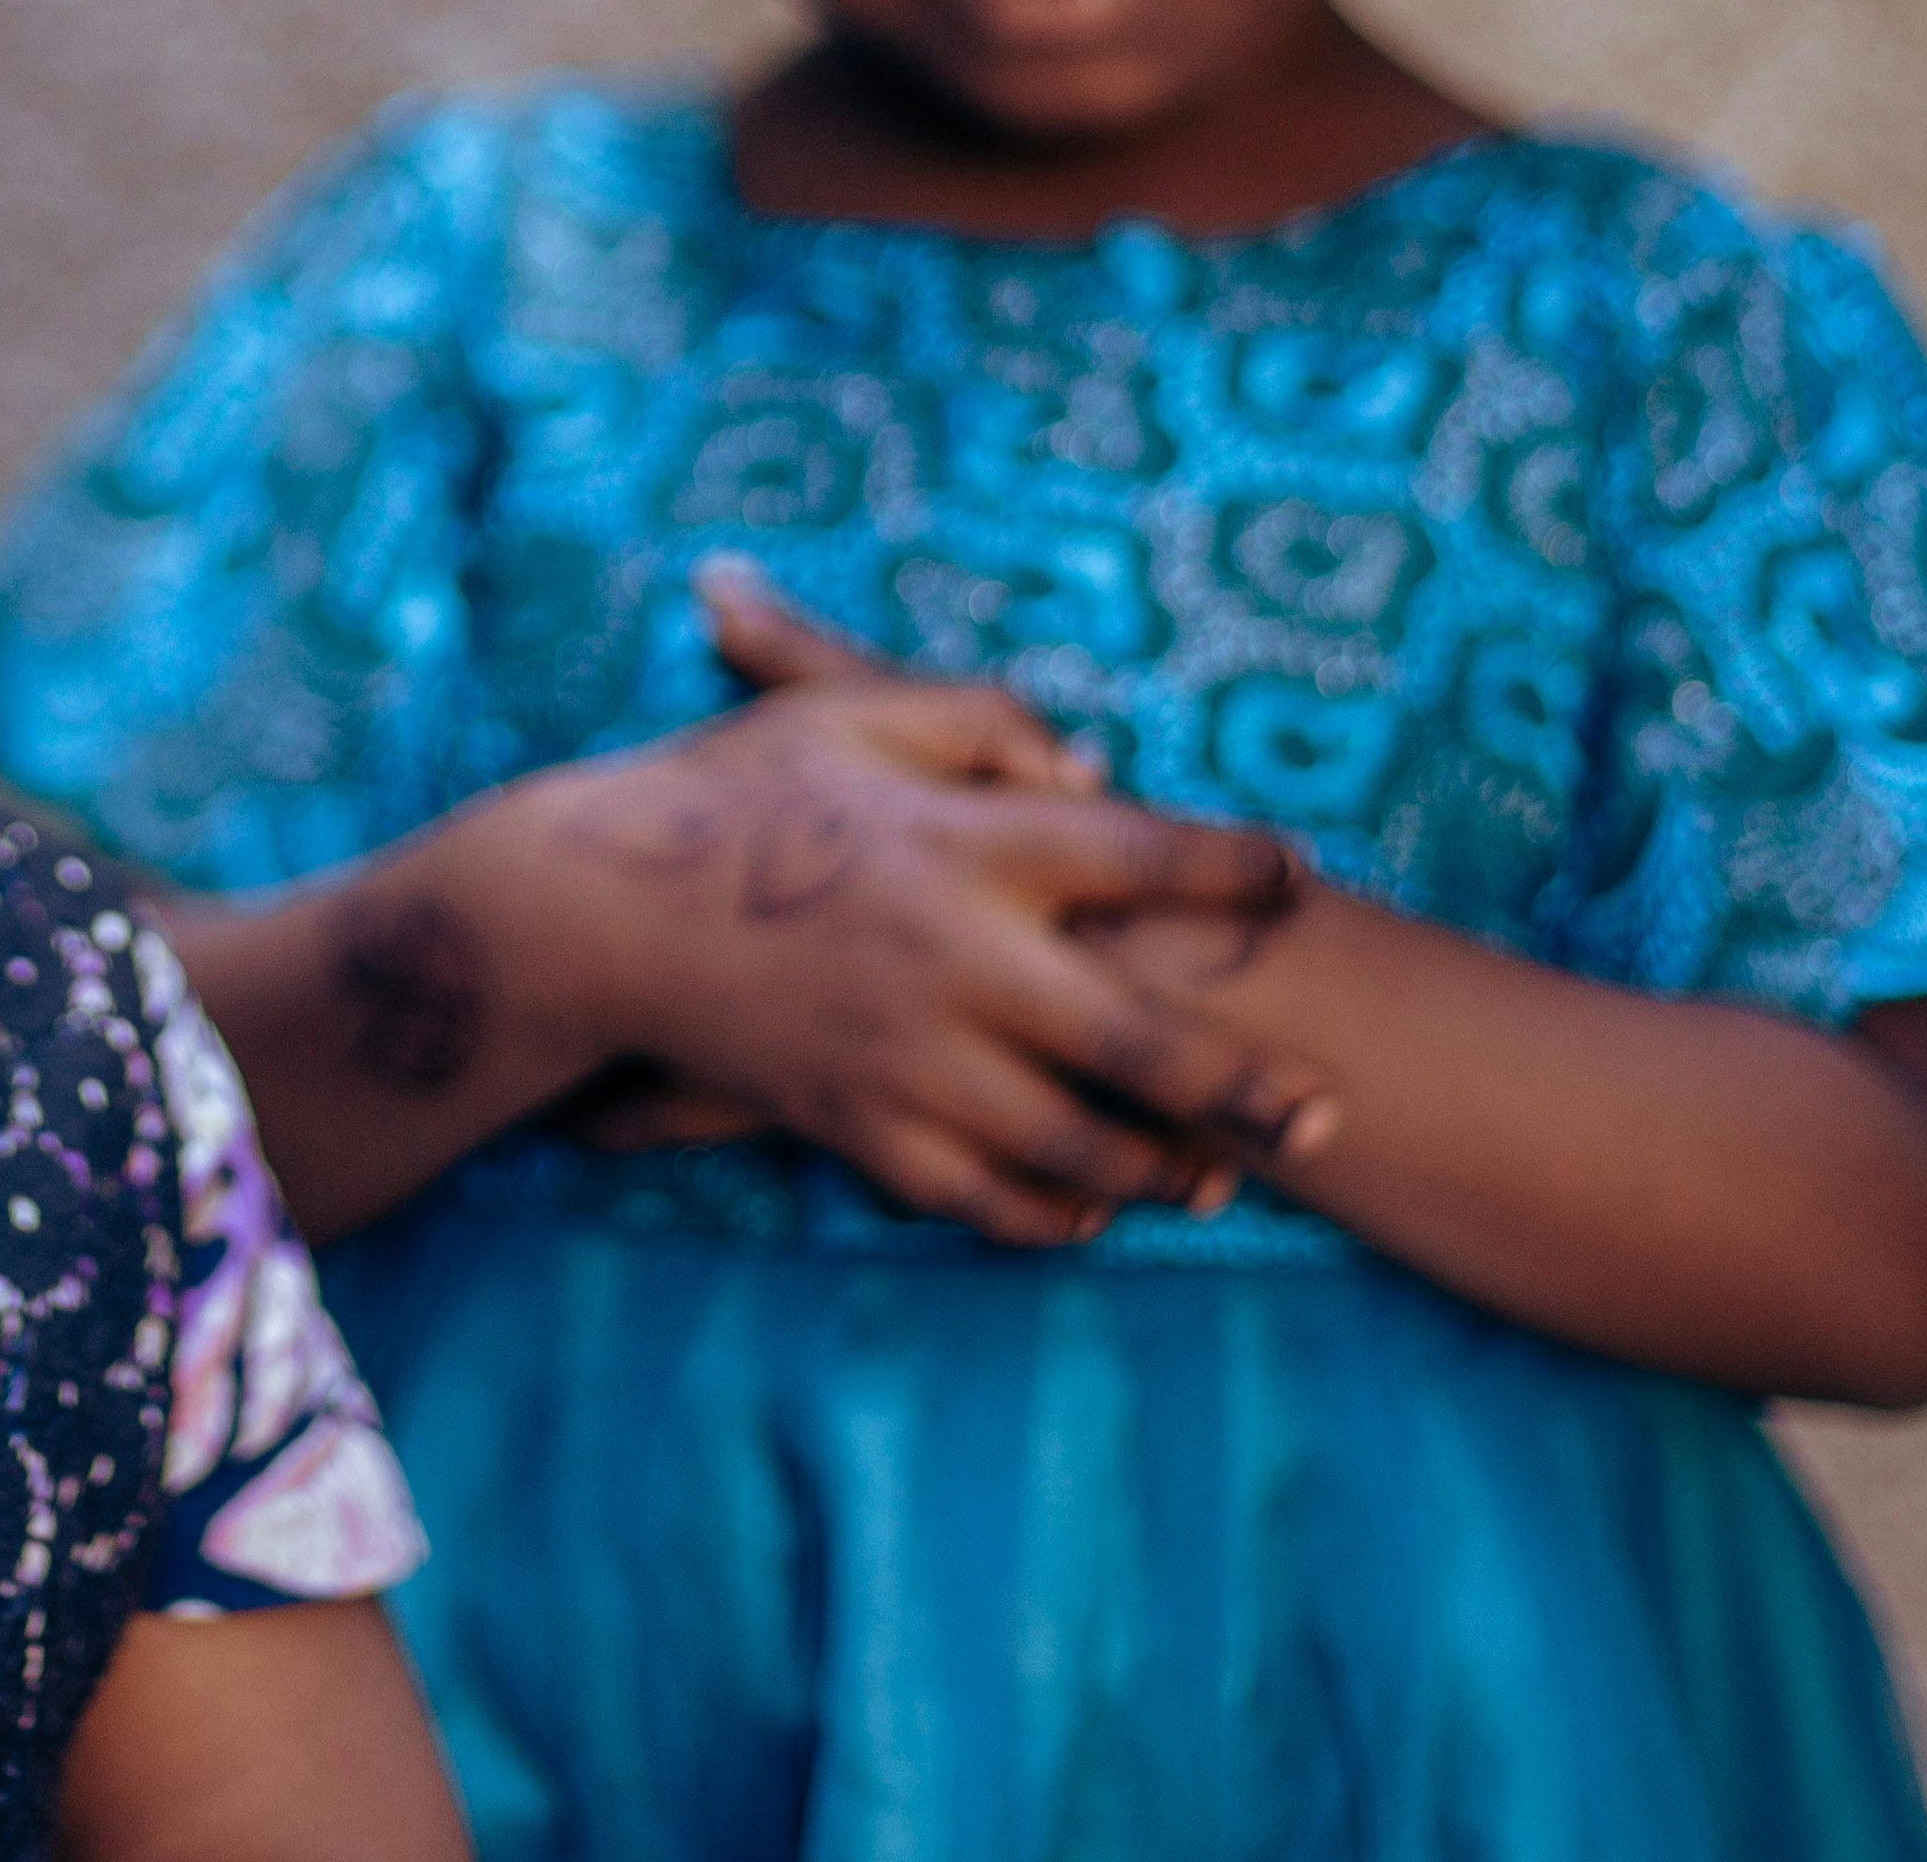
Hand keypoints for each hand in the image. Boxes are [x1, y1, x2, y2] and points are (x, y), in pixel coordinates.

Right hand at [472, 560, 1333, 1245]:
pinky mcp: (857, 1124)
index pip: (1141, 855)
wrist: (594, 907)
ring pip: (1070, 1144)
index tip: (1305, 875)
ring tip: (1224, 1181)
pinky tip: (1086, 1215)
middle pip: (1139, 1040)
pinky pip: (973, 1195)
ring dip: (1159, 1171)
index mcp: (965, 846)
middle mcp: (955, 960)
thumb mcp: (855, 711)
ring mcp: (907, 1057)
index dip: (1236, 866)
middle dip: (1246, 1089)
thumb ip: (988, 723)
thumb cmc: (734, 791)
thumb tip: (1098, 774)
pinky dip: (1040, 1216)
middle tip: (1332, 1117)